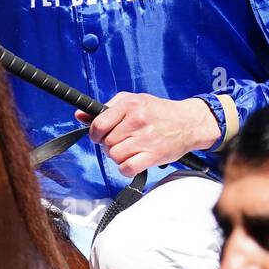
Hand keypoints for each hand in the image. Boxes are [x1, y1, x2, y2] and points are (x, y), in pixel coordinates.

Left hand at [74, 93, 219, 177]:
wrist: (189, 122)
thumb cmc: (158, 112)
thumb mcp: (133, 101)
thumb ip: (107, 108)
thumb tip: (79, 114)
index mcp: (130, 104)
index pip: (99, 124)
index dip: (95, 133)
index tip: (100, 135)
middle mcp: (137, 120)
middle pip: (107, 142)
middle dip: (110, 144)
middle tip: (121, 141)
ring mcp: (146, 138)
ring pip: (115, 156)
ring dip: (118, 156)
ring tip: (128, 150)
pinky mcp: (154, 155)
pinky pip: (127, 168)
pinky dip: (126, 168)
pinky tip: (132, 161)